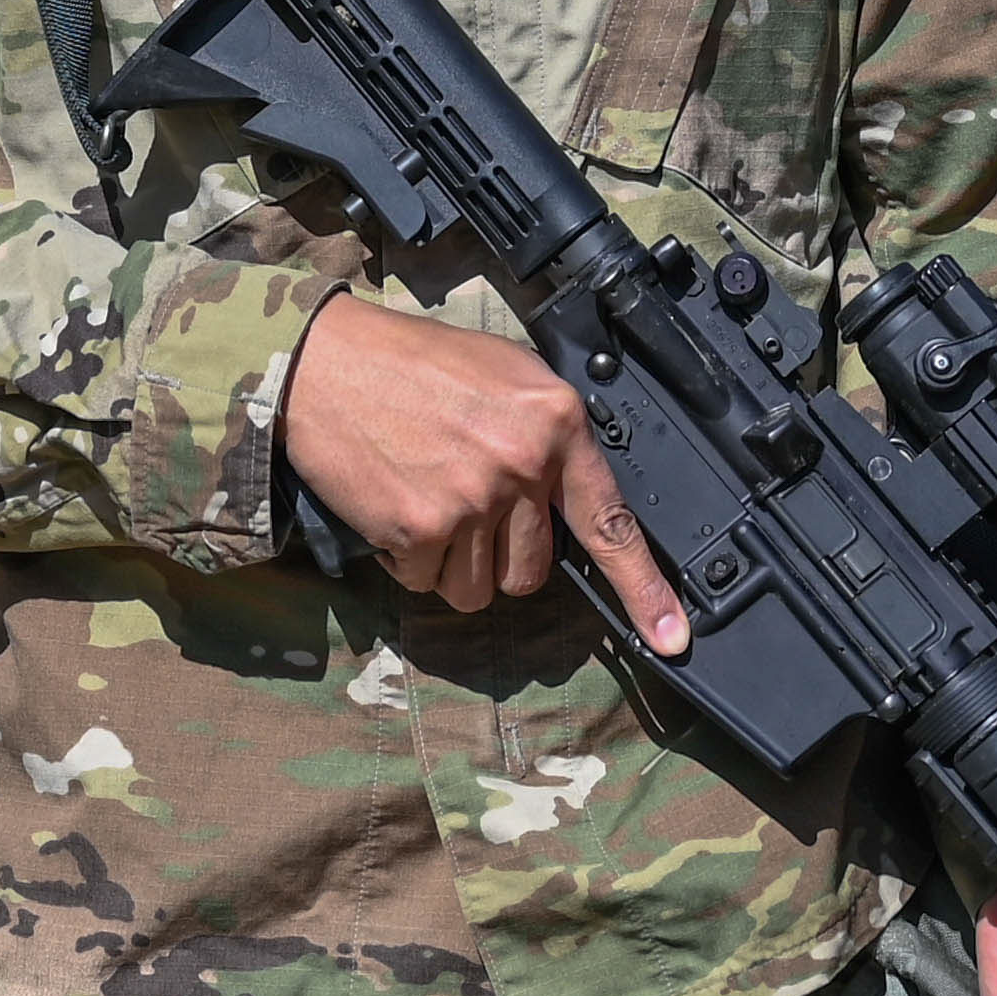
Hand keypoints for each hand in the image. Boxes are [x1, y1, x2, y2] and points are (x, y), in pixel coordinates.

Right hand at [285, 292, 687, 653]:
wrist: (325, 362)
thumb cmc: (411, 362)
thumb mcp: (504, 372)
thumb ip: (544, 432)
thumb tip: (564, 492)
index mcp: (555, 422)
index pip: (610, 520)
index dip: (644, 586)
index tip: (671, 634)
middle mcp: (522, 465)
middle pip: (535, 571)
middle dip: (502, 556)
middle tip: (466, 507)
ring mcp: (471, 501)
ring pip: (480, 589)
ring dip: (454, 565)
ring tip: (427, 500)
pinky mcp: (420, 530)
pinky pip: (427, 582)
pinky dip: (408, 560)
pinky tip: (395, 506)